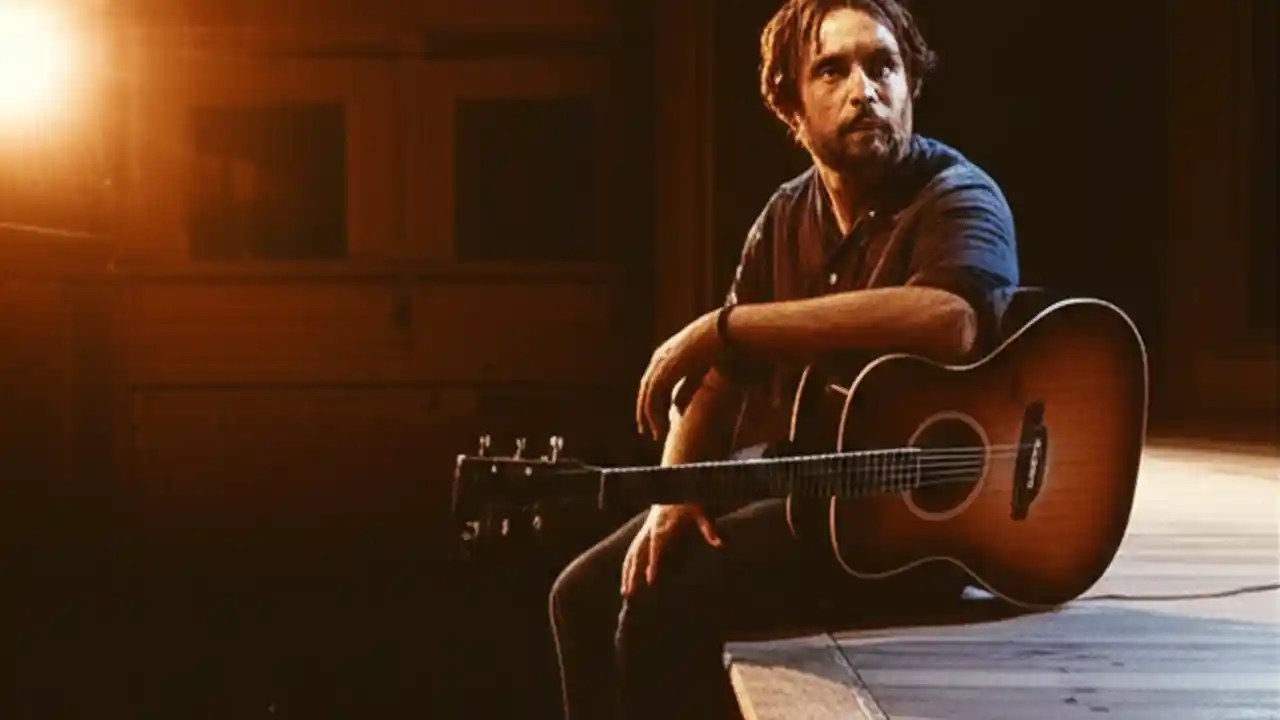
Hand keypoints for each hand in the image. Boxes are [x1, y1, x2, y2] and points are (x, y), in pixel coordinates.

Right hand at [621, 504, 721, 596]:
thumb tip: (719, 544)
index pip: (655, 548)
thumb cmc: (687, 499)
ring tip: (625, 592)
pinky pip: (632, 551)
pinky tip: (627, 579)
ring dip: (627, 573)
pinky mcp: (643, 533)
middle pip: (637, 554)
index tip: (650, 580)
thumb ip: (707, 529)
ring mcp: (645, 531)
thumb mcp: (699, 511)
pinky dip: (628, 565)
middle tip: (629, 593)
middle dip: (632, 574)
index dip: (652, 564)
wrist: (672, 485)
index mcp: (662, 525)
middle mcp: (650, 529)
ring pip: (631, 554)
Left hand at [636, 311, 720, 439]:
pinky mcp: (663, 374)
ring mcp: (658, 367)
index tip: (654, 417)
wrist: (718, 336)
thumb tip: (676, 410)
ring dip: (649, 419)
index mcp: (663, 356)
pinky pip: (653, 401)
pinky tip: (660, 429)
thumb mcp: (696, 373)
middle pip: (645, 392)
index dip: (652, 401)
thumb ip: (686, 390)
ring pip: (647, 399)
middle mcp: (657, 361)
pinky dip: (654, 417)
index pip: (651, 383)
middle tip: (645, 431)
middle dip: (645, 412)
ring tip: (656, 434)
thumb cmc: (713, 350)